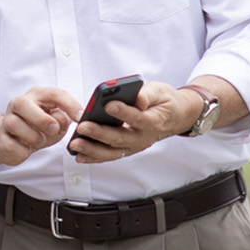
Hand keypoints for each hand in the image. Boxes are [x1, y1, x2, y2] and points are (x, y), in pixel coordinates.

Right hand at [0, 85, 80, 166]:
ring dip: (33, 136)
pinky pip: (11, 145)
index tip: (80, 117)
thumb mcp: (56, 121)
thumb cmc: (37, 128)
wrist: (12, 141)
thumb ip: (64, 118)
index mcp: (36, 96)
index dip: (69, 105)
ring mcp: (6, 121)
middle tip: (53, 129)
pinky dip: (24, 150)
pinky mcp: (1, 139)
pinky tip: (27, 148)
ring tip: (40, 140)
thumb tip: (72, 119)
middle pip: (22, 103)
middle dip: (41, 118)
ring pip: (14, 124)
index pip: (54, 94)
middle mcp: (18, 105)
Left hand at [69, 79, 190, 162]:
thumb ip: (147, 94)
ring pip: (112, 151)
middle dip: (100, 133)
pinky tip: (79, 156)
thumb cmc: (164, 102)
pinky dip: (94, 157)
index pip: (137, 118)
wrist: (175, 117)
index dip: (124, 112)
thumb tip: (138, 98)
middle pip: (120, 137)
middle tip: (82, 127)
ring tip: (75, 145)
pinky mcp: (126, 149)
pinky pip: (110, 155)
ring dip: (92, 150)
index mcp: (153, 121)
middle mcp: (143, 137)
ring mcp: (134, 146)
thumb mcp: (160, 92)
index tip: (109, 105)